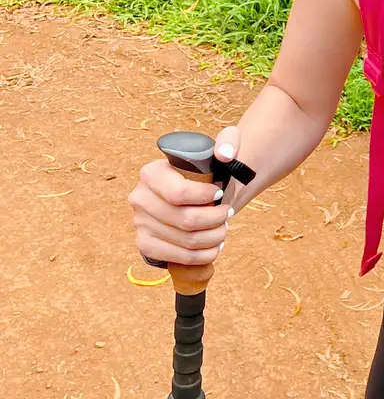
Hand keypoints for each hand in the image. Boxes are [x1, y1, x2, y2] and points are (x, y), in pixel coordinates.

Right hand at [128, 126, 239, 267]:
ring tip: (223, 230)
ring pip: (185, 240)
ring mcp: (140, 223)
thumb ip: (228, 142)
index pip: (179, 193)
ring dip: (213, 238)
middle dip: (215, 220)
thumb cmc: (207, 171)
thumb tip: (224, 154)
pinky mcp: (145, 244)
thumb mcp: (219, 149)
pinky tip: (213, 247)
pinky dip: (201, 256)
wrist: (194, 193)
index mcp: (151, 173)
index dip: (204, 197)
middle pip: (185, 220)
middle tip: (227, 214)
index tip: (219, 193)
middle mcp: (140, 198)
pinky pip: (176, 256)